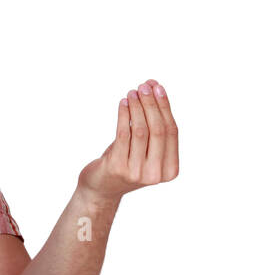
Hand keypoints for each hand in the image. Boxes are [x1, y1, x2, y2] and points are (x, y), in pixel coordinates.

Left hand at [78, 79, 178, 201]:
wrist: (101, 188)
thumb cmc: (126, 162)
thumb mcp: (145, 147)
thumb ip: (153, 122)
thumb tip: (154, 86)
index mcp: (170, 170)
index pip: (172, 132)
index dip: (165, 107)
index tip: (158, 87)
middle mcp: (156, 174)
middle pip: (158, 130)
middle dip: (151, 104)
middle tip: (144, 86)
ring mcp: (136, 173)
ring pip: (140, 130)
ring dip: (137, 107)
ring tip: (132, 92)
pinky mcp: (118, 168)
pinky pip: (123, 134)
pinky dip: (124, 115)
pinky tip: (123, 103)